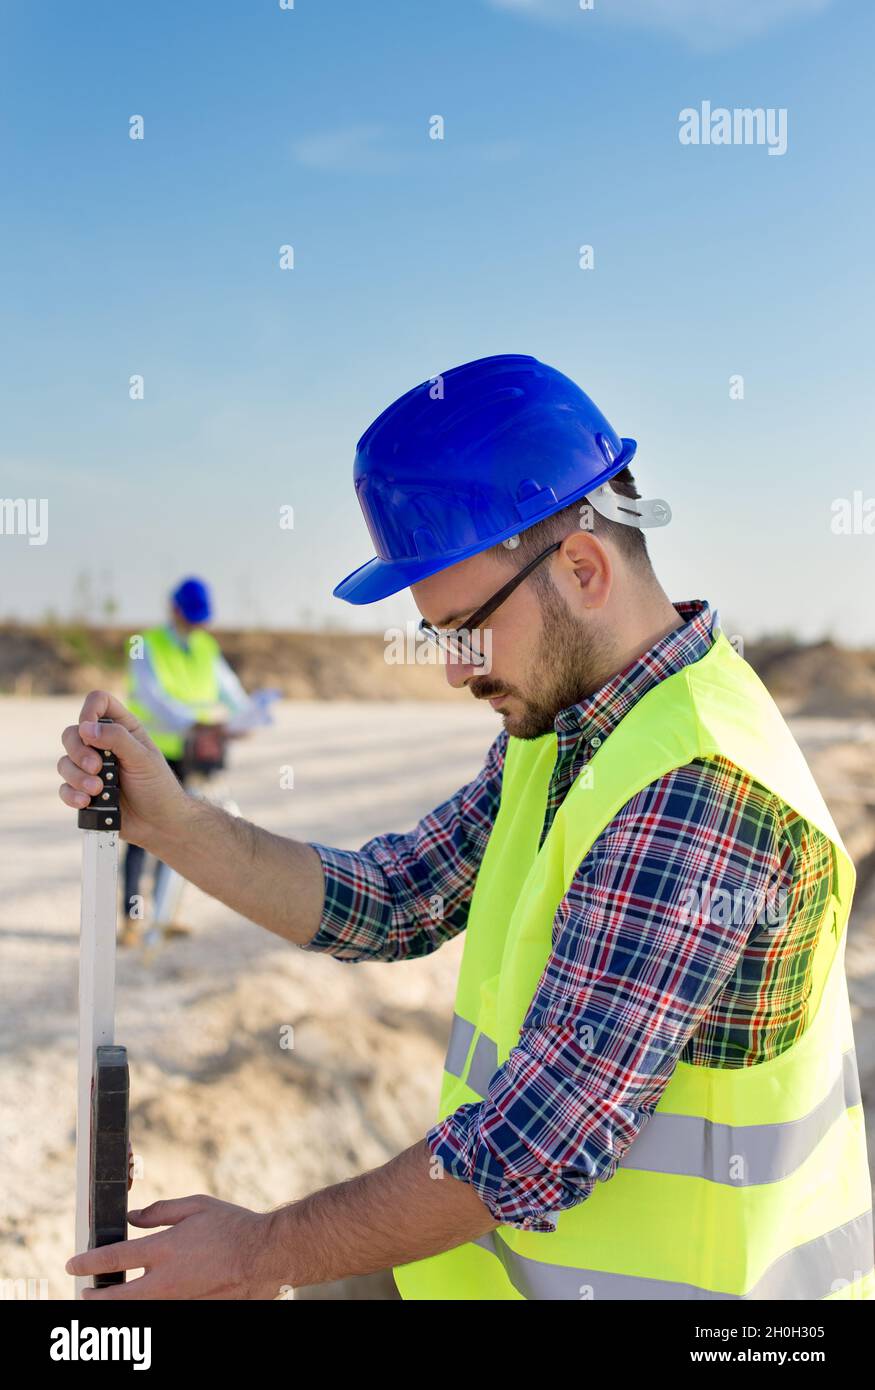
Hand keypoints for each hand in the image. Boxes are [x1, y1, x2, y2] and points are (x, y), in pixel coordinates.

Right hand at [58, 690, 187, 849]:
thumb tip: (86, 728)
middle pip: (72, 733)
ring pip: (65, 762)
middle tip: (97, 768)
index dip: (88, 710)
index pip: (98, 703)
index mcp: (123, 729)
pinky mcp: (84, 791)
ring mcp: (92, 769)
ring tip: (97, 791)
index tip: (89, 731)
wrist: (159, 824)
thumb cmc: (158, 787)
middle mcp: (104, 745)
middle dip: (79, 752)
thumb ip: (117, 739)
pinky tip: (87, 802)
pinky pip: (64, 787)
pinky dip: (72, 794)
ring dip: (76, 777)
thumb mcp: (143, 759)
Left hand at [66, 1195, 284, 1300]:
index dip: (88, 1262)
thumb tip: (133, 1218)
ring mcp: (177, 1299)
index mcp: (165, 1249)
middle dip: (95, 1296)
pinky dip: (147, 1304)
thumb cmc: (233, 1226)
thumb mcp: (196, 1206)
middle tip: (83, 1292)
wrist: (264, 1257)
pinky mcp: (190, 1308)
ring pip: (137, 1308)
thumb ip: (161, 1212)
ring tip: (106, 1298)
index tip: (72, 1264)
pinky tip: (144, 1296)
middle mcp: (166, 1280)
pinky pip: (161, 1308)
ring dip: (119, 1302)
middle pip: (118, 1297)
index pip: (115, 1258)